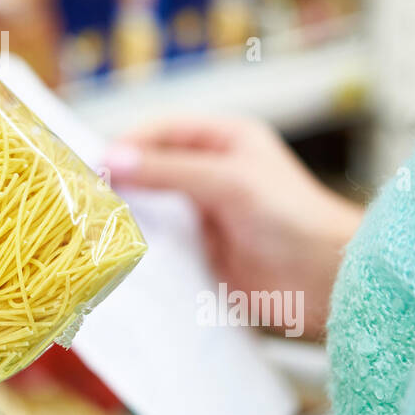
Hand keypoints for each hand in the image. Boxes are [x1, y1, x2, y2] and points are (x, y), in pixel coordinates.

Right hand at [103, 115, 362, 338]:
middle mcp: (210, 172)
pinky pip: (160, 242)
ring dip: (126, 215)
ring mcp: (204, 212)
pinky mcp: (201, 251)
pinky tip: (116, 253)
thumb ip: (169, 171)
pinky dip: (138, 245)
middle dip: (120, 180)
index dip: (126, 145)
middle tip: (83, 196)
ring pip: (151, 206)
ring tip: (91, 225)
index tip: (93, 164)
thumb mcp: (228, 182)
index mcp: (222, 140)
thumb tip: (111, 159)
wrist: (330, 282)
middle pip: (150, 168)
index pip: (160, 132)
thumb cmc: (292, 218)